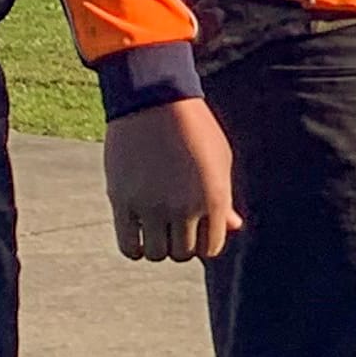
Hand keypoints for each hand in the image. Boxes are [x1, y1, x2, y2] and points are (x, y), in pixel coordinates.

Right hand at [104, 96, 241, 261]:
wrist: (155, 102)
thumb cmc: (195, 130)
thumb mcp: (219, 161)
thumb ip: (224, 200)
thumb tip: (233, 227)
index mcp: (213, 197)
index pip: (211, 247)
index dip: (205, 242)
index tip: (199, 231)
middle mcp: (183, 207)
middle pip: (182, 253)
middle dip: (181, 244)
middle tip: (176, 226)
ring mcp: (151, 207)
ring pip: (156, 254)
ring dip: (158, 246)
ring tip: (158, 227)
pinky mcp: (122, 203)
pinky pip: (129, 247)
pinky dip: (136, 248)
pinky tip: (139, 235)